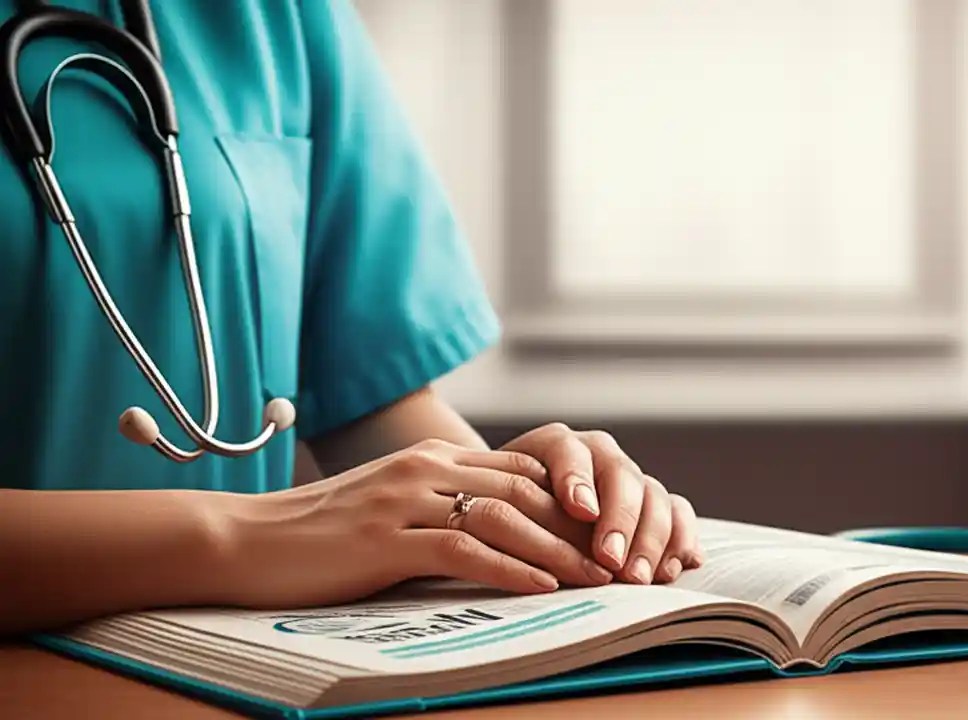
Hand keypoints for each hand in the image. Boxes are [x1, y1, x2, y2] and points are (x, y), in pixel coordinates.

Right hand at [214, 439, 613, 607]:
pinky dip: (510, 569)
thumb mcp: (390, 504)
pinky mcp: (385, 539)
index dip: (568, 501)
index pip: (520, 471)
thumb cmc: (321, 531)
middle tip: (616, 558)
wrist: (246, 540)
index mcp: (430, 457)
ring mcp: (405, 501)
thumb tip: (496, 530)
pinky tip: (541, 588)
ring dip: (557, 551)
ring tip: (595, 578)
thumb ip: (440, 503)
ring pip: (503, 519)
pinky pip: (464, 551)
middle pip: (524, 492)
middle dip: (577, 527)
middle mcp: (425, 468)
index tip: (604, 533)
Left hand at [500, 424, 702, 585]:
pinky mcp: (653, 506)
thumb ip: (502, 513)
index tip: (580, 511)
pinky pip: (679, 513)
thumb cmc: (501, 515)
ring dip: (652, 538)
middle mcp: (599, 456)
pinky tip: (682, 564)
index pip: (568, 451)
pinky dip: (682, 537)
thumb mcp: (492, 509)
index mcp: (555, 446)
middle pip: (621, 476)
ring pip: (654, 496)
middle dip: (620, 521)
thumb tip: (509, 542)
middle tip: (612, 561)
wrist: (518, 516)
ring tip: (640, 578)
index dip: (576, 478)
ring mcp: (630, 480)